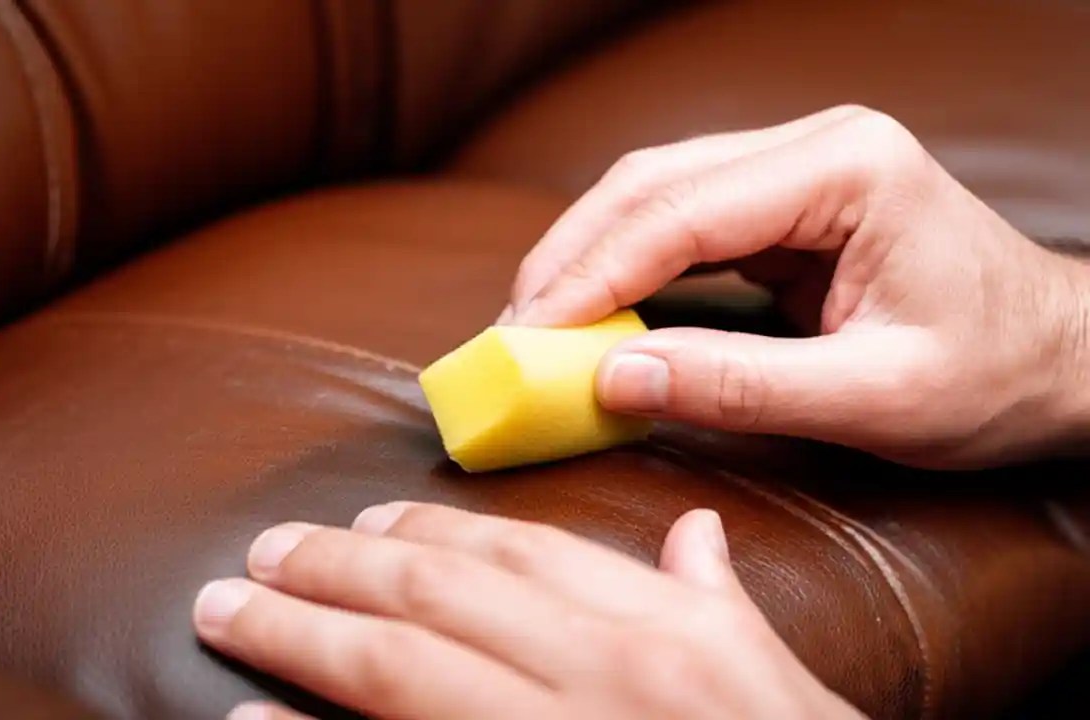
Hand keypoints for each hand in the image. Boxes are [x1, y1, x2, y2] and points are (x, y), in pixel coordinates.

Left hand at [192, 503, 863, 719]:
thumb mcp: (774, 684)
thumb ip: (719, 602)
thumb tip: (694, 533)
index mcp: (664, 636)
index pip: (522, 554)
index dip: (430, 532)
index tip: (369, 523)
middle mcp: (602, 680)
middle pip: (437, 601)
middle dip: (335, 568)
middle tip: (264, 552)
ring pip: (398, 673)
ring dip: (299, 633)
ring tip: (229, 609)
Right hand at [500, 105, 1089, 469]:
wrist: (1060, 361)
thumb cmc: (993, 376)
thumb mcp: (872, 397)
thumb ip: (739, 388)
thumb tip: (614, 380)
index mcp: (845, 169)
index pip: (680, 212)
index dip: (591, 275)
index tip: (525, 335)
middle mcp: (814, 147)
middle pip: (649, 184)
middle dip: (569, 259)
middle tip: (510, 335)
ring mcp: (796, 169)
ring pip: (651, 194)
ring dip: (585, 257)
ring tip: (533, 326)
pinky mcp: (782, 205)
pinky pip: (678, 222)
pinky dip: (623, 266)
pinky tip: (590, 311)